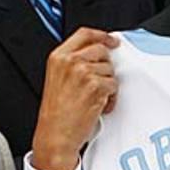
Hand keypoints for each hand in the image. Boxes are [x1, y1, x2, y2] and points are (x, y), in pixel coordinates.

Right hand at [31, 27, 118, 169]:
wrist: (55, 135)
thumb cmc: (56, 114)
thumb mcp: (57, 79)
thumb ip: (73, 62)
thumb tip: (96, 55)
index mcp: (58, 57)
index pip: (85, 34)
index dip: (102, 35)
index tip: (111, 40)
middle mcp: (71, 62)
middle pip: (101, 50)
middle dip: (105, 66)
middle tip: (98, 82)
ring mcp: (84, 73)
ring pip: (110, 69)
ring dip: (107, 84)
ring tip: (93, 98)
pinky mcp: (96, 86)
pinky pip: (114, 85)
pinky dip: (110, 97)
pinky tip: (97, 106)